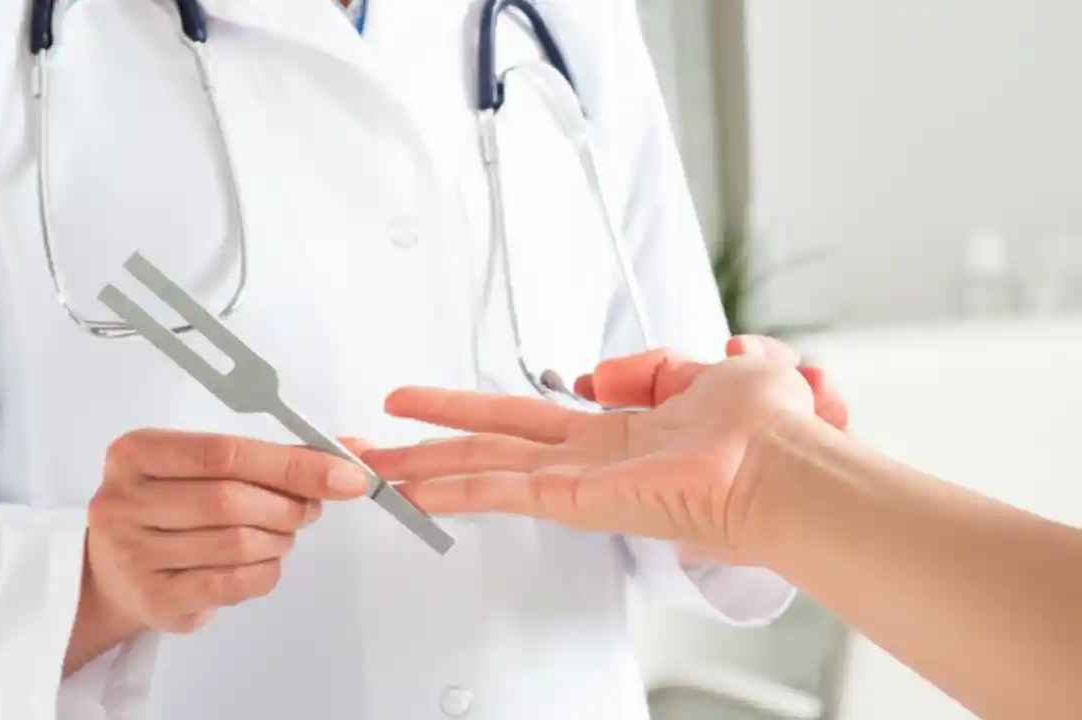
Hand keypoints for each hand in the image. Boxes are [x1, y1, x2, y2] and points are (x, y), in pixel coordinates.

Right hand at [67, 430, 368, 672]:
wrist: (113, 572)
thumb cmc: (172, 507)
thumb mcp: (205, 469)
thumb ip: (272, 457)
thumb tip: (352, 452)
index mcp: (136, 453)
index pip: (224, 452)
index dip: (291, 465)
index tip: (344, 475)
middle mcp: (122, 501)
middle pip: (230, 500)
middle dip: (288, 505)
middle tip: (310, 509)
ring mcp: (132, 554)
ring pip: (236, 544)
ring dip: (278, 540)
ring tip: (281, 535)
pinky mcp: (153, 599)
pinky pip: (231, 584)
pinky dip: (265, 572)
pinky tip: (264, 563)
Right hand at [361, 341, 823, 560]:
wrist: (783, 464)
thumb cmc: (768, 428)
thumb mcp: (711, 368)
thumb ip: (654, 366)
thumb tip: (604, 376)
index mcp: (615, 432)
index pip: (527, 421)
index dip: (479, 412)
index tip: (446, 408)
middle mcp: (587, 459)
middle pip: (489, 444)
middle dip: (428, 439)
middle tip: (376, 439)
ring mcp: (575, 481)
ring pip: (481, 467)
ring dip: (422, 464)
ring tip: (371, 464)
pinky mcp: (575, 497)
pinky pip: (501, 489)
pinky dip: (453, 489)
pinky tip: (412, 488)